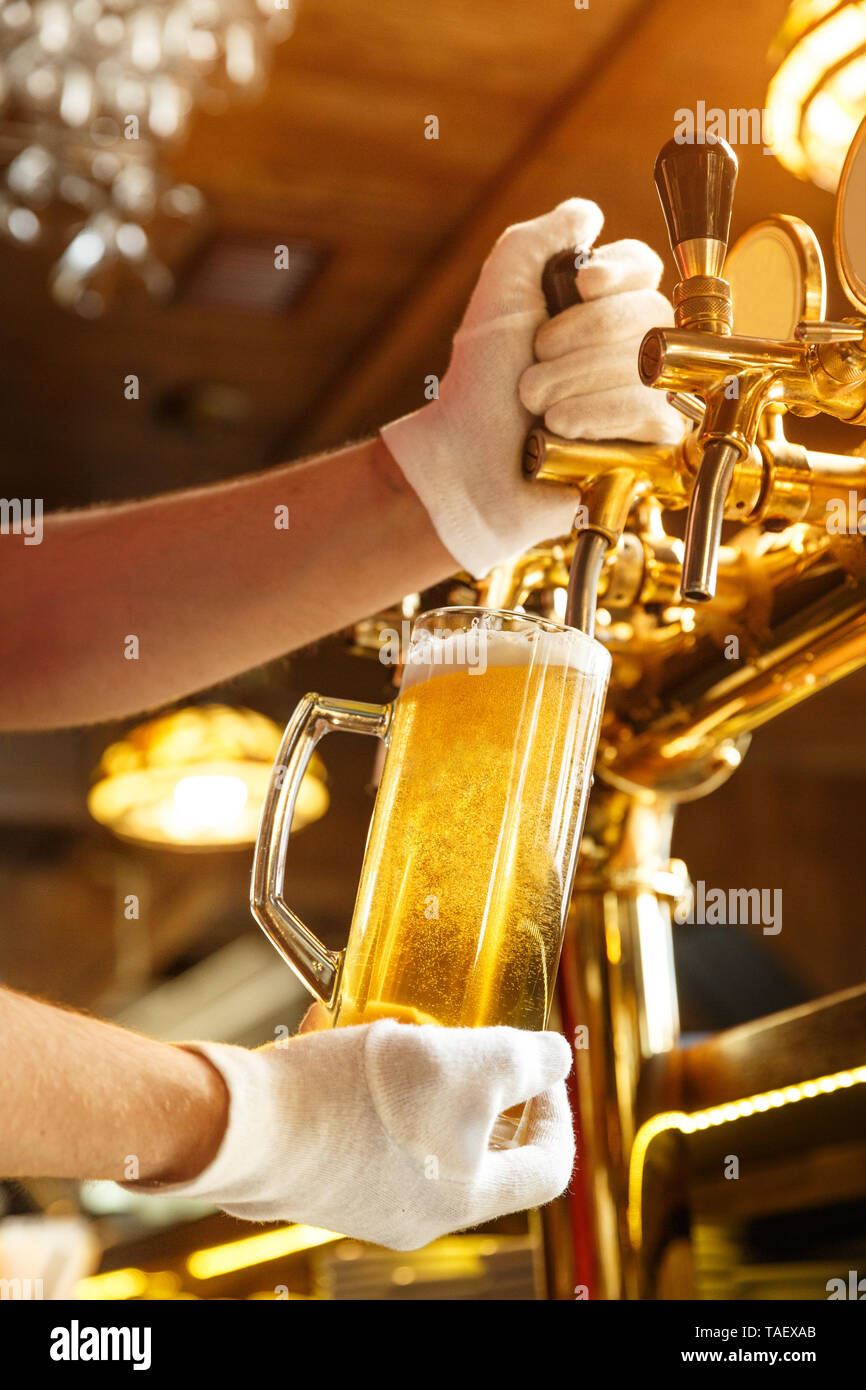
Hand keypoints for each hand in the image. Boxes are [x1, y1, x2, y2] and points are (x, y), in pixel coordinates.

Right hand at [132, 1020, 574, 1250]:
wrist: (241, 1124)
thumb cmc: (360, 1101)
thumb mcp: (470, 1065)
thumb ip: (527, 1062)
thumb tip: (558, 1059)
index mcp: (460, 1197)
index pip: (545, 1171)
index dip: (557, 1115)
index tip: (544, 1070)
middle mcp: (413, 1210)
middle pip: (476, 1148)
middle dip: (475, 1082)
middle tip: (467, 1037)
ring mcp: (359, 1194)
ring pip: (410, 1124)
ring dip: (411, 1067)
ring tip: (395, 1019)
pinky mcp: (313, 1168)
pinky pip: (352, 1116)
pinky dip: (355, 1070)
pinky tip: (335, 1021)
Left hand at [380, 200, 682, 577]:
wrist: (466, 459)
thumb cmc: (480, 381)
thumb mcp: (502, 289)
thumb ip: (542, 238)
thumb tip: (589, 213)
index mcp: (602, 306)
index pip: (645, 268)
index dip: (620, 273)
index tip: (580, 285)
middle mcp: (632, 348)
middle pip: (648, 314)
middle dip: (576, 340)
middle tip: (530, 368)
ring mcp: (646, 397)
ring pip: (647, 366)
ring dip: (573, 382)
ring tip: (536, 405)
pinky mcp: (650, 447)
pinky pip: (654, 414)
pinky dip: (596, 416)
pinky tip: (561, 429)